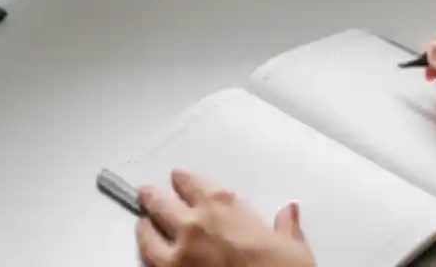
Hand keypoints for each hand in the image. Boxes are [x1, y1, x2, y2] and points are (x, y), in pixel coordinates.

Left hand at [136, 169, 315, 266]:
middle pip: (161, 202)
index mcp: (223, 207)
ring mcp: (176, 253)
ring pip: (146, 231)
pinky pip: (146, 261)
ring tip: (142, 221)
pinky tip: (146, 254)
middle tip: (147, 192)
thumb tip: (289, 213)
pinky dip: (145, 254)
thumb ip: (285, 228)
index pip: (192, 183)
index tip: (179, 178)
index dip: (183, 179)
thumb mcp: (293, 250)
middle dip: (153, 196)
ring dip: (144, 224)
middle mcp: (194, 224)